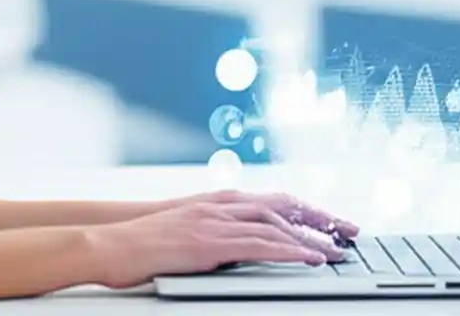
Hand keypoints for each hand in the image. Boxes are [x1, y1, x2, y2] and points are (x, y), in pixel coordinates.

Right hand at [88, 201, 331, 288]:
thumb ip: (213, 233)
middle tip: (349, 230)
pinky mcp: (210, 241)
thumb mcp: (183, 230)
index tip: (329, 220)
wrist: (111, 243)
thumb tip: (236, 247)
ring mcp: (215, 221)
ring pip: (277, 223)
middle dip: (319, 217)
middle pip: (282, 205)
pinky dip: (291, 249)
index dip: (304, 209)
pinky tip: (310, 258)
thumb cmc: (142, 242)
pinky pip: (261, 243)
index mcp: (216, 201)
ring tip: (337, 250)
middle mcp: (220, 205)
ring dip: (311, 236)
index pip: (270, 200)